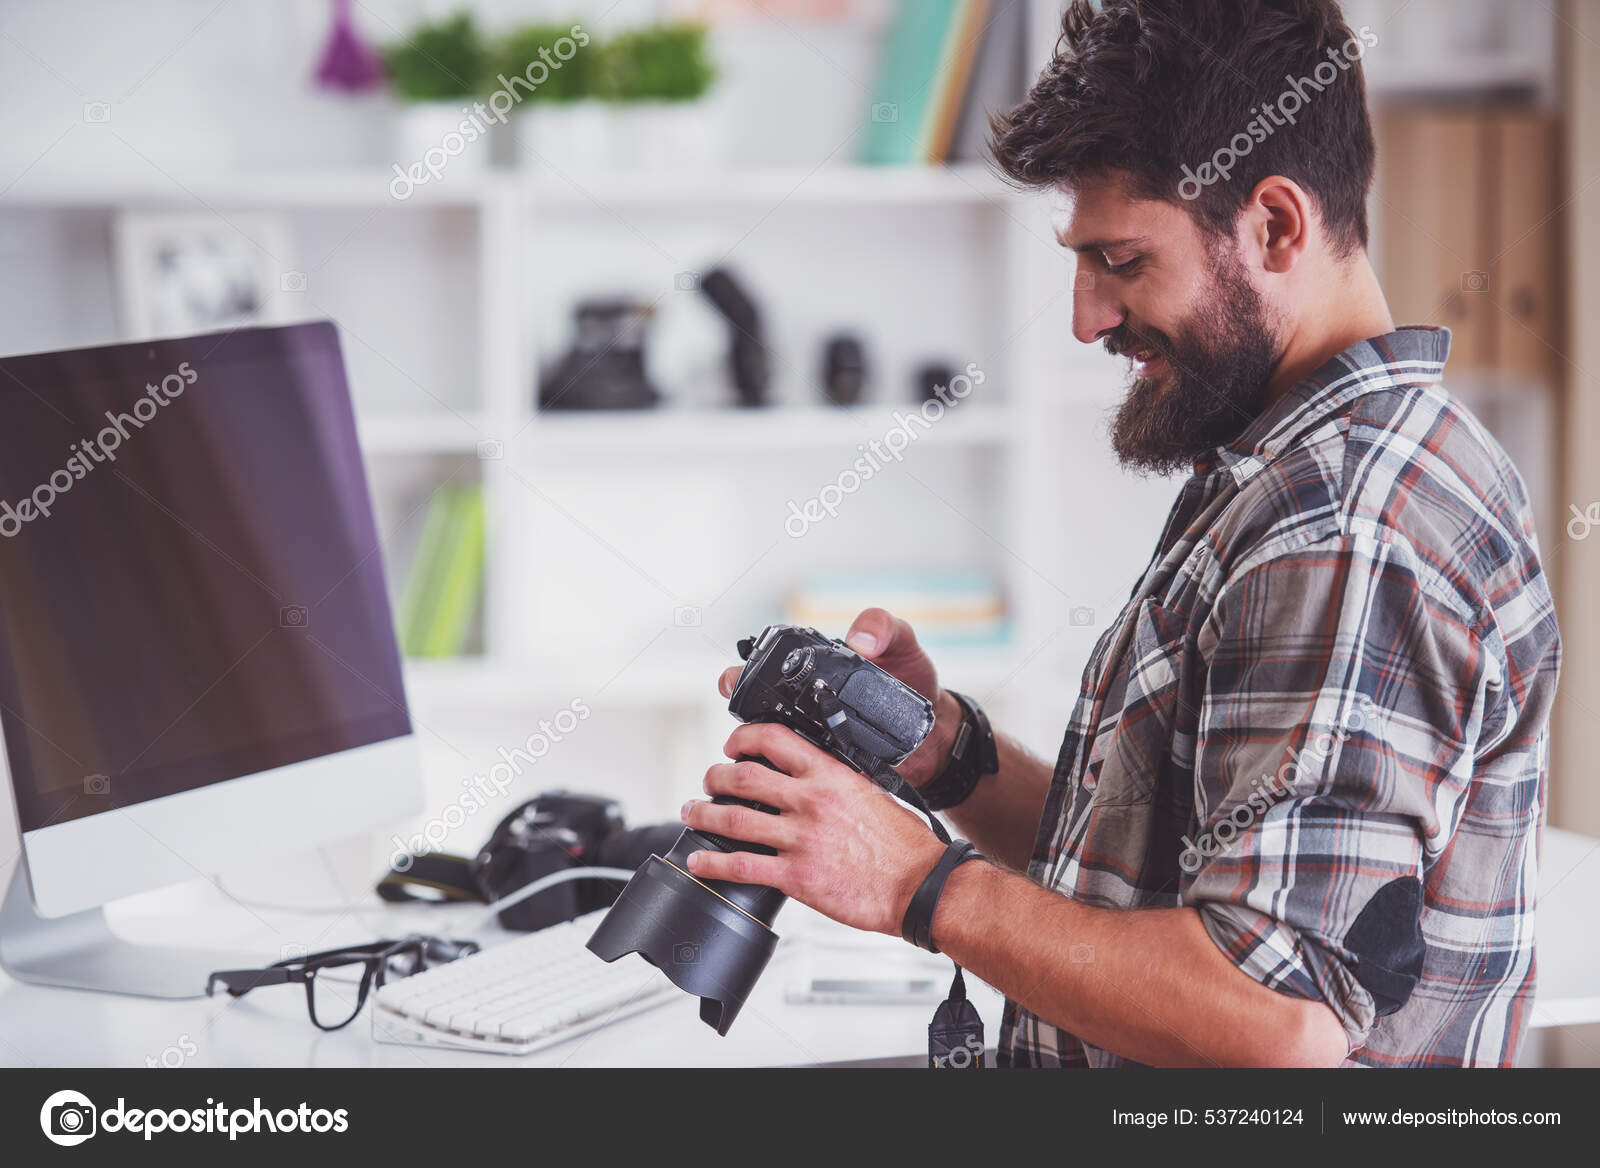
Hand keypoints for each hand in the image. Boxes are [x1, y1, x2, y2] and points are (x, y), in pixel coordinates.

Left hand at [681, 722, 945, 935]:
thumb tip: (815, 778)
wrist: (921, 887)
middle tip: (708, 781)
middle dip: (715, 776)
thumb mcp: (872, 794)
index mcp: (830, 775)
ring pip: (732, 818)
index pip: (774, 739)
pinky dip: (712, 864)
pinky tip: (700, 863)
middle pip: (742, 776)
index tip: (734, 745)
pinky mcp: (796, 876)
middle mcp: (810, 802)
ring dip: (703, 814)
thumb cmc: (905, 846)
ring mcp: (800, 839)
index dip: (744, 738)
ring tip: (692, 813)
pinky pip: (741, 867)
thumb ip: (838, 783)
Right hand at [716, 607, 961, 789]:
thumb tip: (859, 640)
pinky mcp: (827, 768)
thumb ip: (883, 628)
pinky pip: (800, 772)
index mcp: (814, 671)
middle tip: (745, 718)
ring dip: (761, 747)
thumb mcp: (903, 644)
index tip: (735, 680)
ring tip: (765, 749)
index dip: (742, 675)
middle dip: (741, 714)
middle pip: (755, 710)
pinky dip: (792, 773)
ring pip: (770, 745)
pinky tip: (795, 773)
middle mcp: (806, 706)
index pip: (764, 669)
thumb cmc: (915, 682)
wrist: (936, 731)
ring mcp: (814, 739)